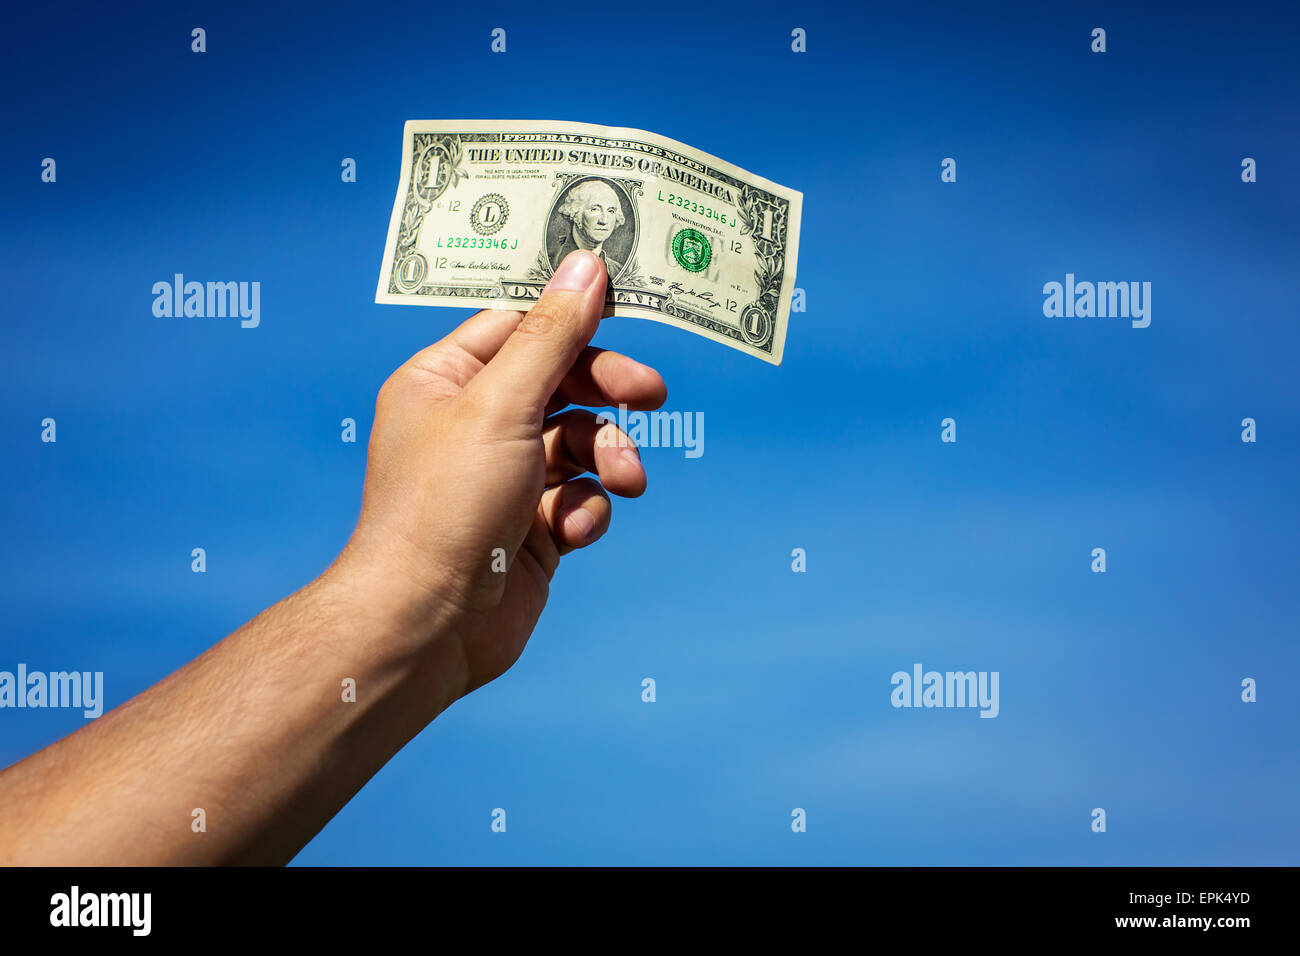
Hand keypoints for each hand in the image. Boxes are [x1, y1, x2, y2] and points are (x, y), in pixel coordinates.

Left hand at [334, 250, 666, 703]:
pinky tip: (575, 531)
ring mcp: (503, 478)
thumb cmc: (446, 507)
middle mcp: (471, 423)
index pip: (518, 326)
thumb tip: (587, 263)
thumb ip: (553, 335)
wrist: (429, 624)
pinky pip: (579, 498)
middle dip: (606, 391)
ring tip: (625, 480)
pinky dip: (587, 510)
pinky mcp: (531, 528)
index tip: (628, 306)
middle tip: (651, 394)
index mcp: (444, 381)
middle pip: (559, 382)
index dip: (572, 316)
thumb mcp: (504, 404)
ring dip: (609, 457)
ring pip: (579, 443)